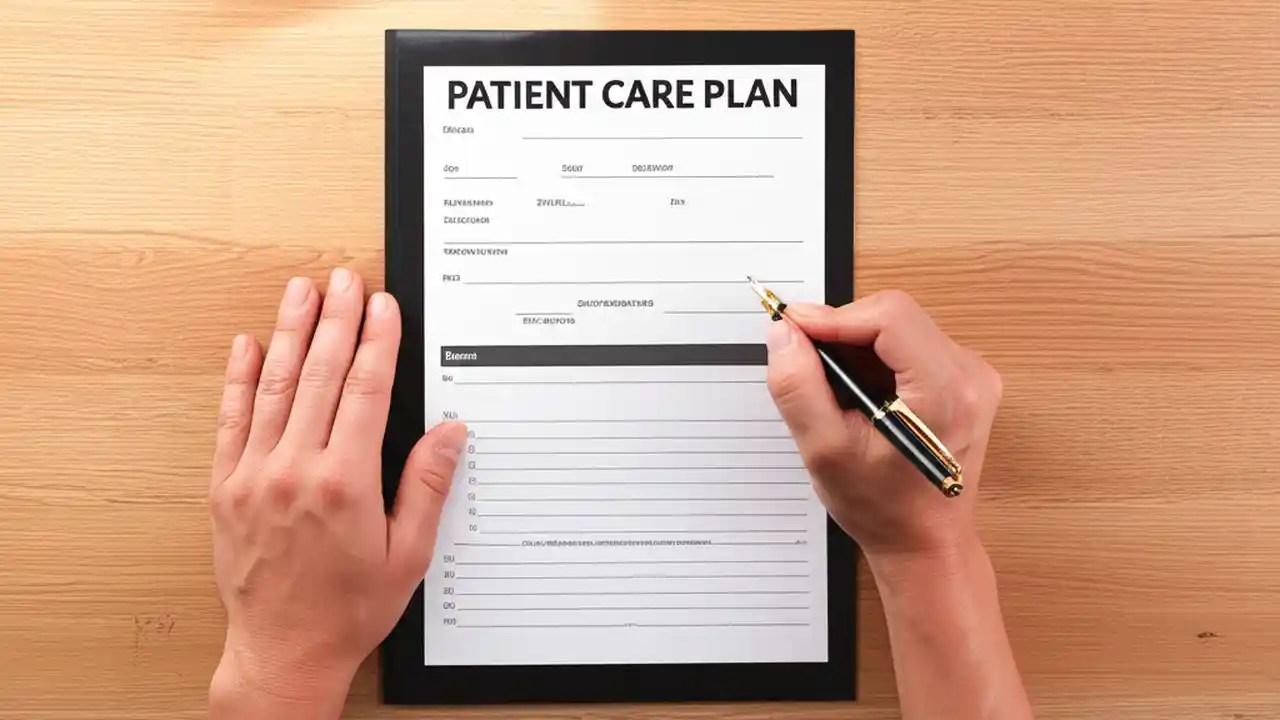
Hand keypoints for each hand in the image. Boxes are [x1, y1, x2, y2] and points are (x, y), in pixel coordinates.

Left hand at [208, 269, 465, 718]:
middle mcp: (294, 472)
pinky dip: (240, 379)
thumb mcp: (408, 555)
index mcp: (344, 485)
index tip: (383, 307)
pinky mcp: (225, 488)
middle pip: (319, 376)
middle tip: (345, 280)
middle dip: (336, 320)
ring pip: (274, 387)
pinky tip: (248, 345)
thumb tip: (450, 433)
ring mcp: (254, 477)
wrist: (284, 651)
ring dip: (290, 333)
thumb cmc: (348, 610)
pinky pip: (231, 420)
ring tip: (301, 292)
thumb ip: (427, 487)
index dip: (376, 342)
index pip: (364, 392)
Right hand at [764, 290, 1002, 558]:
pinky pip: (909, 342)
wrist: (925, 542)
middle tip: (805, 363)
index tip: (793, 329)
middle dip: (842, 331)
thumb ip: (798, 388)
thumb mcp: (825, 452)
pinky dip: (874, 356)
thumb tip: (784, 333)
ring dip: (856, 345)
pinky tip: (858, 392)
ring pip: (898, 326)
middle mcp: (970, 375)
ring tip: (833, 388)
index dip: (834, 316)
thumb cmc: (884, 509)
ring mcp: (972, 374)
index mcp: (946, 393)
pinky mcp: (964, 377)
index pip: (889, 317)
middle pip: (893, 316)